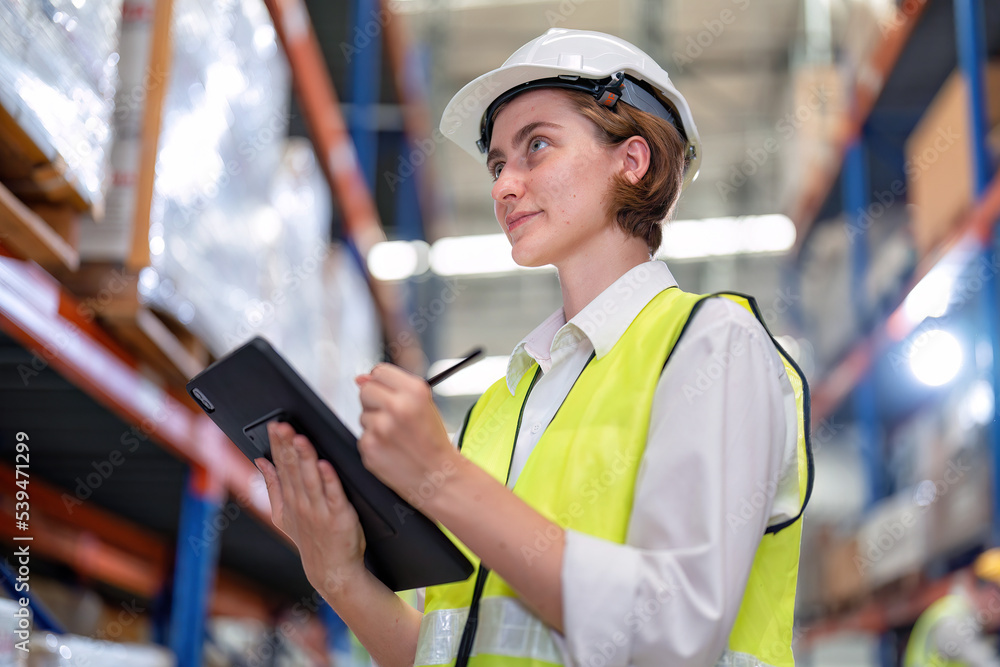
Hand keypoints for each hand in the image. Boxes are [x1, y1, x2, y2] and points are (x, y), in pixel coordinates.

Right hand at [255, 422, 366, 597]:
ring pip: (310, 479)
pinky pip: (333, 495)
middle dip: (287, 445)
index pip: (281, 466)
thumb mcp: (283, 516)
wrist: (331, 570)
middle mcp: (302, 503)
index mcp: (289, 500)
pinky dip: (329, 480)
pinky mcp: (340, 516)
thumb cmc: (311, 539)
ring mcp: (320, 510)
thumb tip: (260, 461)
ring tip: (300, 438)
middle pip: (293, 469)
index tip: (274, 426)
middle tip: (283, 425)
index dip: (277, 445)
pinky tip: (324, 465)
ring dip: (305, 458)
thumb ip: (272, 486)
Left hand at [355, 364, 459, 512]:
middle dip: (375, 402)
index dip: (383, 383)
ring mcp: (380, 427)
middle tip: (393, 417)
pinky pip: (362, 436)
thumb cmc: (432, 442)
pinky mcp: (369, 446)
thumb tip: (360, 379)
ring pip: (362, 415)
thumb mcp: (424, 406)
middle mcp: (397, 406)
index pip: (380, 371)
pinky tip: (390, 449)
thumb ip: (394, 388)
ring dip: (375, 424)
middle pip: (366, 391)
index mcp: (414, 391)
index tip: (388, 393)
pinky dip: (373, 442)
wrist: (438, 477)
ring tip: (396, 437)